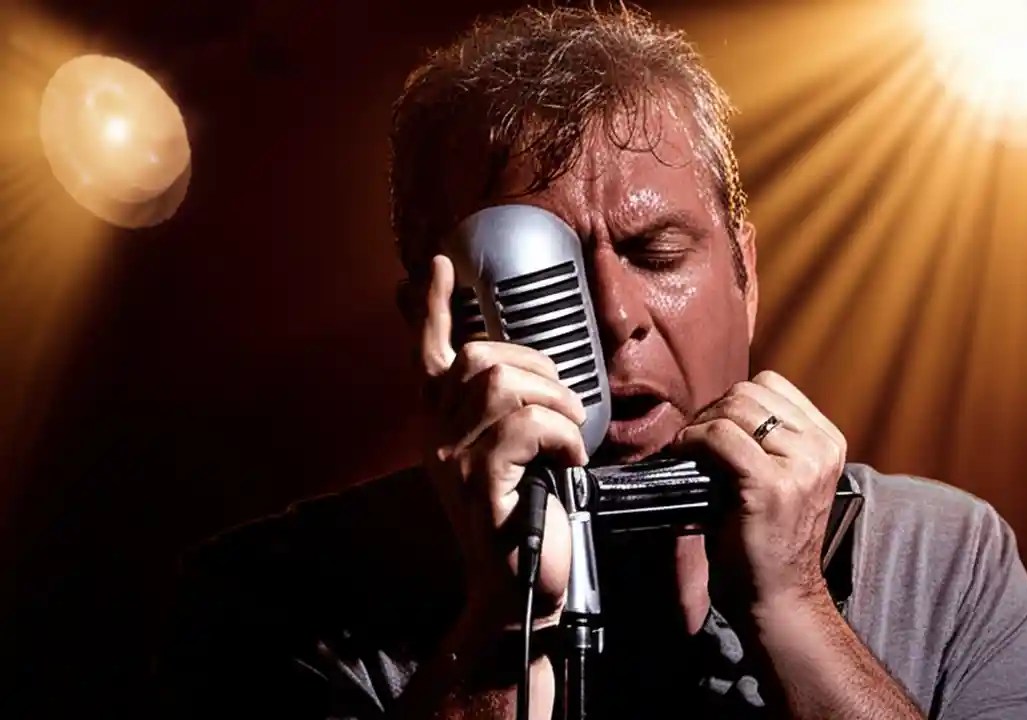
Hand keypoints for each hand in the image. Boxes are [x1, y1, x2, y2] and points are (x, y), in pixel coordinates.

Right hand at [419, 254, 582, 627]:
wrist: (516, 591)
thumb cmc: (523, 521)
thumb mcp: (506, 458)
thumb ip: (502, 416)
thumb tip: (528, 374)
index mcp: (437, 425)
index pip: (427, 352)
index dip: (432, 305)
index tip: (438, 264)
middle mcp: (434, 435)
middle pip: (479, 359)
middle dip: (536, 366)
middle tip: (565, 405)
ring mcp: (451, 458)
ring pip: (505, 385)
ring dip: (555, 402)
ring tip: (570, 434)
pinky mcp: (479, 481)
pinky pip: (528, 426)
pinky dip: (562, 437)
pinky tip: (568, 462)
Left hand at [672, 371, 847, 619]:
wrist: (778, 596)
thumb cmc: (768, 540)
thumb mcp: (783, 477)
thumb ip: (766, 440)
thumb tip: (715, 409)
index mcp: (827, 441)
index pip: (772, 386)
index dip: (734, 402)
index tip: (713, 428)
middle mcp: (821, 448)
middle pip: (750, 392)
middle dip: (713, 411)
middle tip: (694, 441)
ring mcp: (800, 466)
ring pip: (735, 408)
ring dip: (701, 425)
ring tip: (689, 450)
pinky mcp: (771, 485)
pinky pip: (721, 437)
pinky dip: (694, 440)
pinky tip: (684, 456)